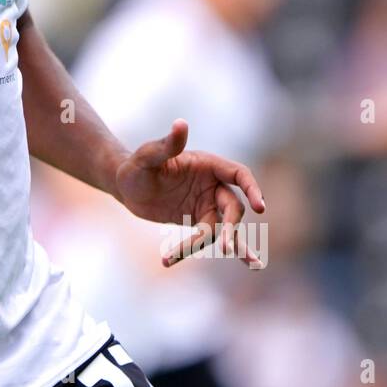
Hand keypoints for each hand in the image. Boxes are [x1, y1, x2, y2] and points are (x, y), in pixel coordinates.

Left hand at [114, 118, 265, 268]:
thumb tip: (181, 124)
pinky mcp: (198, 220)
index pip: (239, 174)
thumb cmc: (135, 165)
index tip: (261, 208)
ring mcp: (207, 204)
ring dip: (220, 244)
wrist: (125, 185)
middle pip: (232, 208)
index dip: (253, 189)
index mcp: (208, 164)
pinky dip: (219, 248)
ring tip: (238, 262)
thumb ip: (166, 145)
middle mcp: (212, 184)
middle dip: (231, 228)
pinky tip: (246, 262)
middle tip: (226, 248)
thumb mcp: (147, 156)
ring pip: (221, 227)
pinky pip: (210, 237)